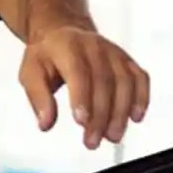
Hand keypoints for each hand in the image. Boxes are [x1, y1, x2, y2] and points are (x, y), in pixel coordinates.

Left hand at [19, 26, 149, 149]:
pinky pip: (140, 78)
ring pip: (125, 81)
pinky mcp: (126, 60)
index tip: (81, 121)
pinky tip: (135, 117)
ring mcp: (113, 51)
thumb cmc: (47, 55)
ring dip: (121, 112)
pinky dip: (141, 98)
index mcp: (67, 46)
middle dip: (100, 115)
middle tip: (92, 140)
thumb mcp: (31, 72)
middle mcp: (94, 46)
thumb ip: (38, 98)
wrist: (62, 32)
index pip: (78, 71)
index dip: (82, 97)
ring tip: (112, 136)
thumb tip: (45, 123)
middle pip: (103, 81)